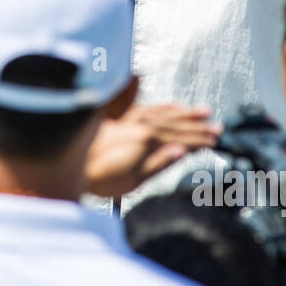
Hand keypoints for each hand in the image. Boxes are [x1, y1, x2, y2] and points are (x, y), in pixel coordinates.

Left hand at [85, 104, 220, 197]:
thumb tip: (182, 152)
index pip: (181, 139)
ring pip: (165, 113)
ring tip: (203, 112)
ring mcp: (131, 117)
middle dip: (198, 126)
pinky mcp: (121, 115)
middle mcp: (141, 125)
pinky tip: (174, 105)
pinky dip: (165, 106)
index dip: (199, 140)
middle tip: (217, 127)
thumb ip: (158, 164)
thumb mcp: (132, 180)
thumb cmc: (99, 178)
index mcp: (147, 141)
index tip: (215, 139)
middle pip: (176, 124)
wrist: (68, 161)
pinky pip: (151, 107)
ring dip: (185, 113)